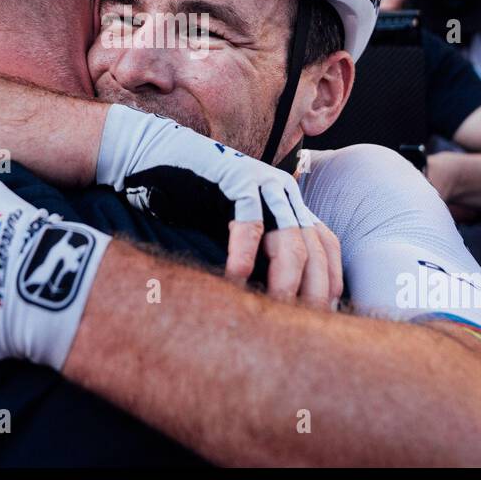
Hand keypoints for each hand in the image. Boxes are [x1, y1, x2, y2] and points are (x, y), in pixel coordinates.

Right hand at [95, 104, 341, 307]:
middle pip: (314, 246)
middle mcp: (283, 192)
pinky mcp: (236, 177)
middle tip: (303, 324)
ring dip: (286, 279)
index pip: (325, 244)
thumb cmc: (188, 201)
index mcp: (288, 203)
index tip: (324, 316)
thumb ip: (253, 255)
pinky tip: (236, 276)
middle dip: (313, 289)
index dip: (329, 280)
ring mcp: (263, 183)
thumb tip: (270, 305)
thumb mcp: (229, 229)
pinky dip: (244, 251)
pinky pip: (249, 219)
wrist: (152, 155)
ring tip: (276, 309)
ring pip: (290, 238)